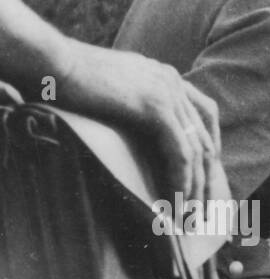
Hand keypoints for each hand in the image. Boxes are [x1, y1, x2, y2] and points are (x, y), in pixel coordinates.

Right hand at [58, 41, 225, 203]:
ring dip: (195, 188)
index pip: (204, 116)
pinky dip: (181, 180)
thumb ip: (133, 107)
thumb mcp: (113, 92)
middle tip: (203, 210)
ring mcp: (168, 93)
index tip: (205, 179)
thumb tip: (136, 133)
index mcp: (165, 77)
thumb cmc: (67, 79)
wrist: (49, 62)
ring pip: (196, 150)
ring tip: (189, 216)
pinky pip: (180, 153)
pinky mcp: (156, 107)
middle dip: (207, 178)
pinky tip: (177, 202)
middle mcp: (173, 82)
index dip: (210, 149)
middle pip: (206, 138)